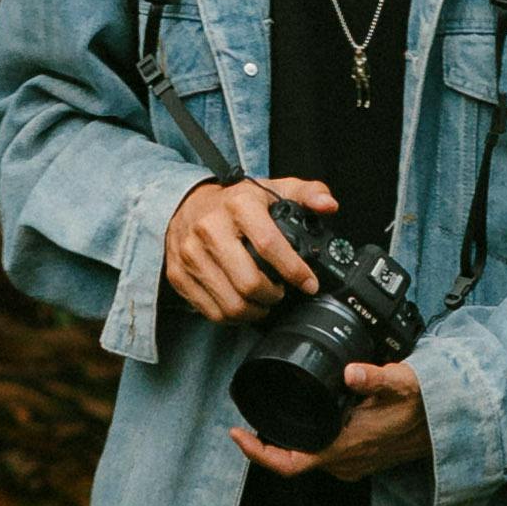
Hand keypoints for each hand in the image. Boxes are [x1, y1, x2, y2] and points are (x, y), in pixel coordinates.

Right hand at [163, 173, 335, 322]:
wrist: (185, 204)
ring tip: (263, 299)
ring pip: (231, 303)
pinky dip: (232, 316)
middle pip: (249, 282)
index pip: (269, 245)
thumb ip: (306, 193)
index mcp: (238, 206)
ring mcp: (190, 254)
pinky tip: (242, 303)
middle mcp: (210, 228)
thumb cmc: (234, 203)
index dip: (294, 270)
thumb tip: (328, 205)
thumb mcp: (271, 189)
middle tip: (280, 292)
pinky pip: (211, 311)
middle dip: (273, 295)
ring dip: (255, 310)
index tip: (309, 283)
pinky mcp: (178, 275)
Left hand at [234, 361, 426, 486]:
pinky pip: (322, 454)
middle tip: (246, 419)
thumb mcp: (402, 383)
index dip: (258, 453)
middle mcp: (344, 462)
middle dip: (267, 442)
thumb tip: (352, 371)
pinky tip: (304, 419)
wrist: (450, 425)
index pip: (289, 463)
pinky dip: (307, 439)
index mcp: (344, 447)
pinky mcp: (359, 459)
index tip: (237, 434)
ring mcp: (351, 463)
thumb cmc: (426, 404)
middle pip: (292, 460)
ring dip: (288, 440)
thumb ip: (376, 377)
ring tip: (268, 417)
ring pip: (307, 457)